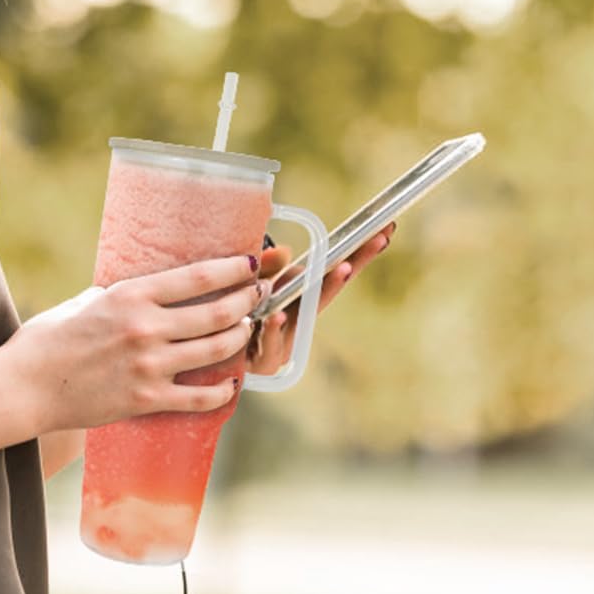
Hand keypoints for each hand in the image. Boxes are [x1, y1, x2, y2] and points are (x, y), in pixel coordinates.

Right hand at [8, 255, 265, 432]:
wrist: (25, 387)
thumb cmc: (48, 339)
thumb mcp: (86, 301)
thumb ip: (122, 296)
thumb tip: (149, 290)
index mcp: (131, 296)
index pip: (197, 277)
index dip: (232, 270)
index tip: (249, 263)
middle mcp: (145, 328)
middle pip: (216, 313)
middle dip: (246, 301)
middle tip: (259, 295)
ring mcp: (148, 365)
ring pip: (214, 350)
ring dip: (239, 338)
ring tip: (246, 329)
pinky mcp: (145, 399)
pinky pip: (198, 397)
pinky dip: (223, 391)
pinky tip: (232, 384)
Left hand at [246, 222, 394, 376]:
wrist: (208, 360)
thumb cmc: (233, 315)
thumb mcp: (248, 283)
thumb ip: (265, 267)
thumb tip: (287, 252)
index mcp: (298, 299)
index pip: (334, 271)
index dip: (359, 252)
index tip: (385, 230)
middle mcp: (298, 321)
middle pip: (330, 289)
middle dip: (356, 261)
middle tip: (376, 239)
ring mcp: (285, 342)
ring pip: (306, 315)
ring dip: (325, 289)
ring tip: (343, 268)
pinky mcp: (264, 363)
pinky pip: (270, 345)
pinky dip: (273, 329)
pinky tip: (278, 315)